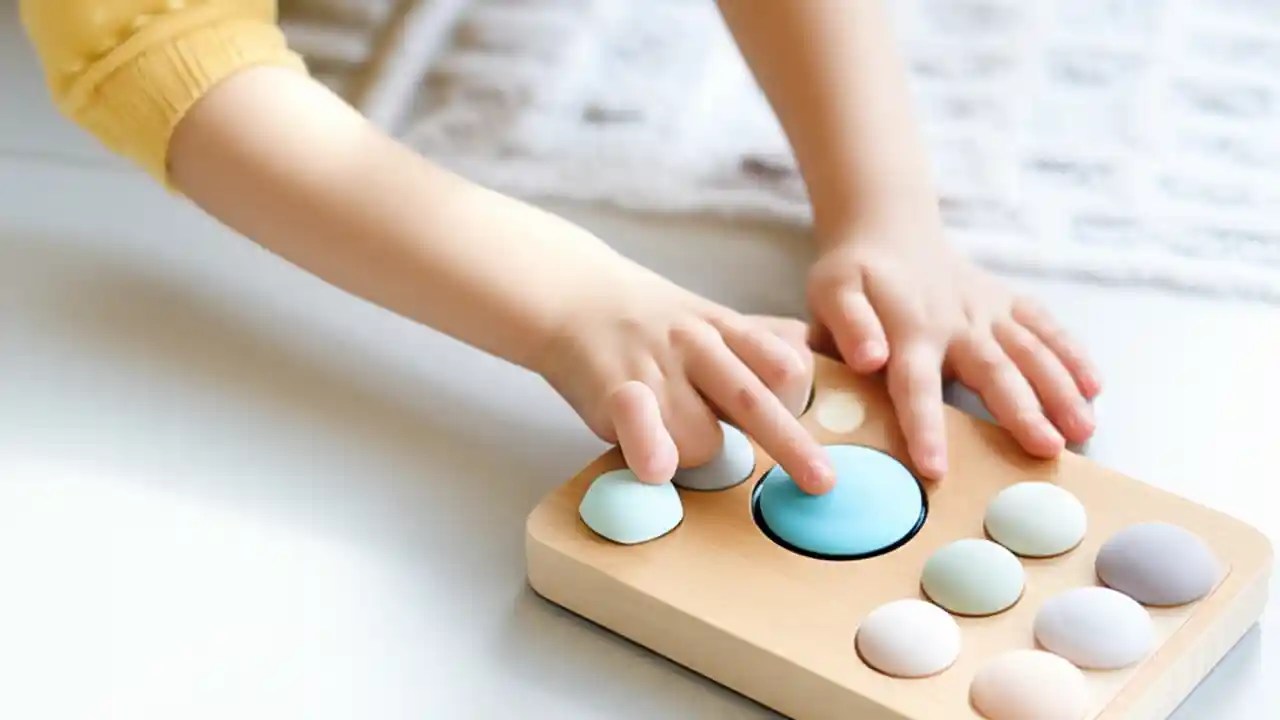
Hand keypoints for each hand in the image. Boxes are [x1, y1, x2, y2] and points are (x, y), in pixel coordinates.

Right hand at [533, 266, 831, 492]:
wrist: (571, 293)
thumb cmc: (646, 320)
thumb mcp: (708, 317)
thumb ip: (757, 340)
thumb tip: (807, 354)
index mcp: (726, 330)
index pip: (784, 366)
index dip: (797, 401)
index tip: (793, 424)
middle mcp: (697, 347)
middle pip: (754, 400)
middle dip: (791, 446)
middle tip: (822, 483)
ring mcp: (656, 369)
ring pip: (700, 436)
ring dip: (696, 453)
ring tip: (668, 437)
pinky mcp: (613, 389)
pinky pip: (641, 422)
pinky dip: (652, 448)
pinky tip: (657, 469)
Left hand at [807, 214, 1100, 480]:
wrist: (888, 230)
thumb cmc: (854, 277)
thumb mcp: (832, 292)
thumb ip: (847, 326)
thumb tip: (867, 359)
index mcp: (908, 330)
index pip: (916, 385)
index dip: (924, 427)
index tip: (935, 469)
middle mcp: (955, 322)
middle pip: (992, 369)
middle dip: (1021, 410)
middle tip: (1047, 449)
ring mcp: (987, 310)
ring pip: (1029, 350)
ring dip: (1059, 388)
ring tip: (1082, 429)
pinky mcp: (1008, 301)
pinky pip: (1045, 326)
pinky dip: (1072, 353)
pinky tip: (1095, 387)